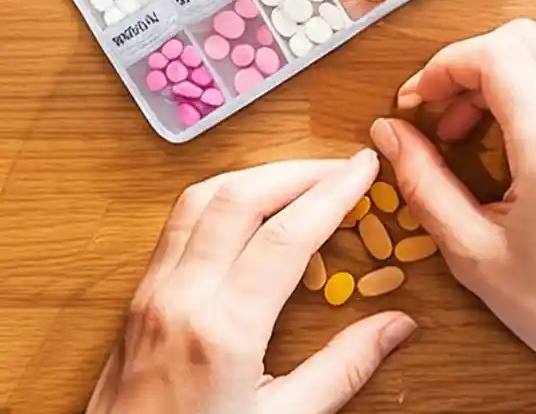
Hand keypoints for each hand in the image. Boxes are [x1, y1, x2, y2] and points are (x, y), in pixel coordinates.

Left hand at [88, 153, 416, 413]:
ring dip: (256, 176)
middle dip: (298, 170)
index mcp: (222, 331)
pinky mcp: (136, 299)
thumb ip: (343, 368)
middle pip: (239, 198)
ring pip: (199, 199)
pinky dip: (221, 198)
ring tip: (302, 177)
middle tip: (343, 167)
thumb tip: (398, 324)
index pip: (286, 235)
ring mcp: (151, 294)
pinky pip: (178, 224)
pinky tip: (251, 208)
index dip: (332, 193)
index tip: (365, 169)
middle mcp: (180, 298)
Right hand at [372, 20, 535, 413]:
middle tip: (447, 117)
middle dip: (473, 66)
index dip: (444, 67)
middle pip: (525, 41)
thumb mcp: (475, 253)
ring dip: (517, 72)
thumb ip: (426, 183)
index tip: (420, 101)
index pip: (495, 55)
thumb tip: (392, 134)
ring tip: (492, 126)